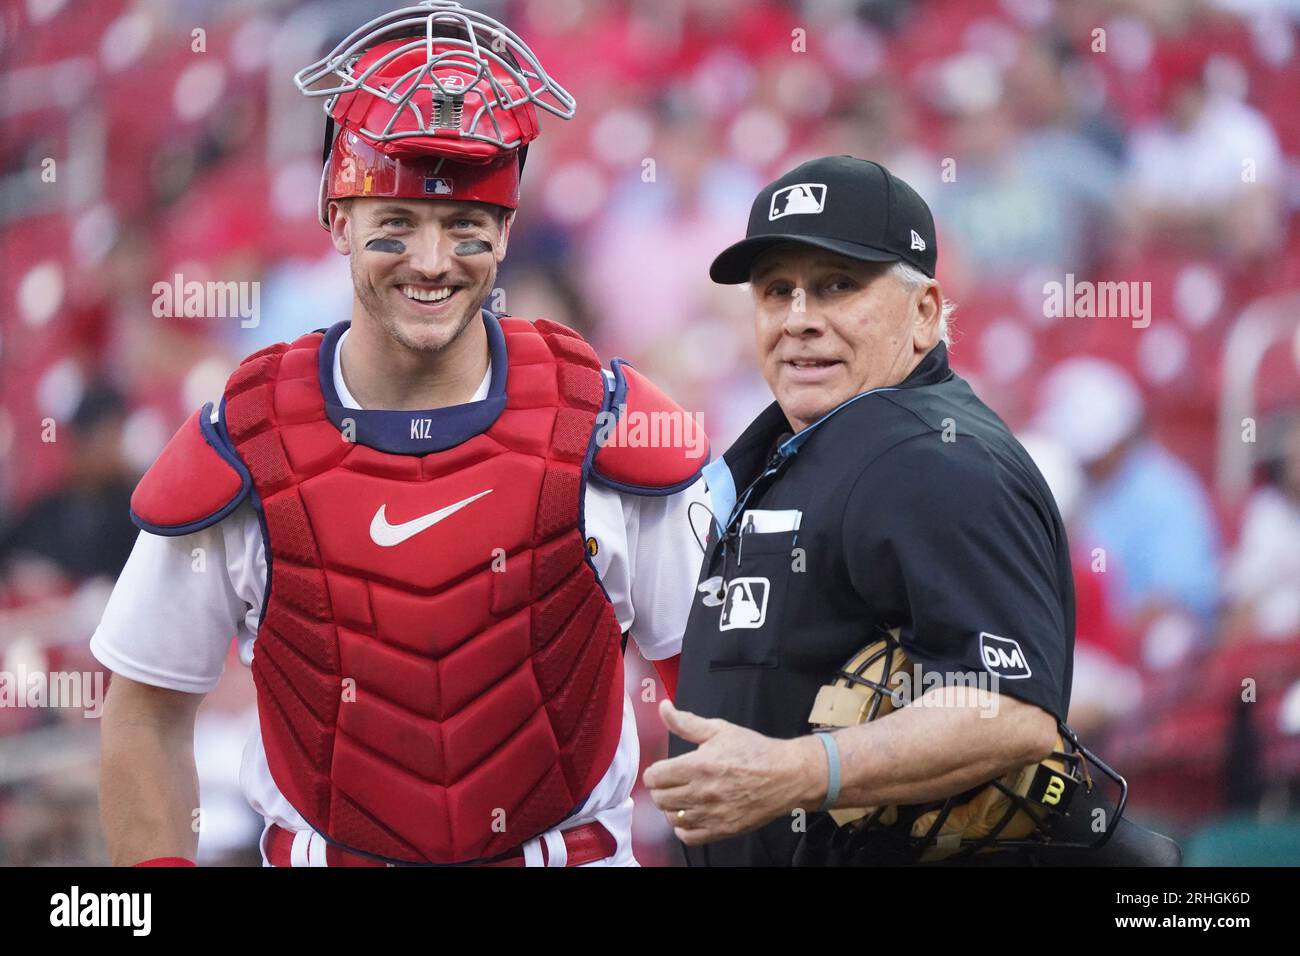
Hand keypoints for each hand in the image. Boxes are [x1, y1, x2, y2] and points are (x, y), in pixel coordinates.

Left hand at [642, 699, 825, 844]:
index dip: (655, 772)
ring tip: (682, 797)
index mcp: (698, 765)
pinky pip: (688, 836)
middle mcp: (701, 792)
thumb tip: (663, 707)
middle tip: (672, 782)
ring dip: (672, 807)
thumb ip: (686, 722)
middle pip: (659, 798)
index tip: (662, 769)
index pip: (655, 777)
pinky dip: (683, 827)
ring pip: (671, 817)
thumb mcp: (719, 730)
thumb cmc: (753, 751)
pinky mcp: (721, 830)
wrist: (785, 775)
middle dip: (661, 788)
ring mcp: (711, 814)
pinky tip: (690, 815)